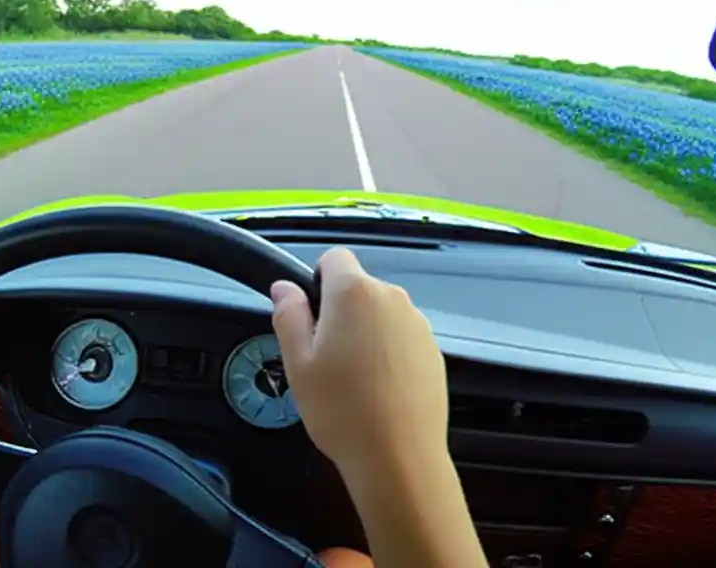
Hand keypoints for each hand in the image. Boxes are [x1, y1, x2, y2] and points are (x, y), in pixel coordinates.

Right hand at [270, 247, 448, 474]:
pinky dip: (387, 354)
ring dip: (364, 334)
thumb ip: (288, 315)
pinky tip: (375, 389)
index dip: (316, 280)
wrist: (398, 457)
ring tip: (350, 380)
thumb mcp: (297, 363)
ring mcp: (417, 325)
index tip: (309, 313)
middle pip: (357, 287)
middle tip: (323, 357)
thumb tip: (283, 288)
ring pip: (380, 314)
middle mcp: (392, 299)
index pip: (334, 257)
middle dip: (338, 312)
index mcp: (355, 293)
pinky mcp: (432, 350)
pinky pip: (400, 338)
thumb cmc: (344, 412)